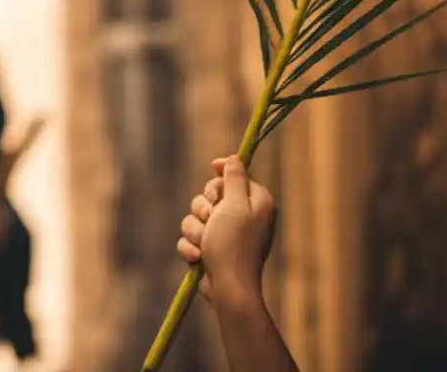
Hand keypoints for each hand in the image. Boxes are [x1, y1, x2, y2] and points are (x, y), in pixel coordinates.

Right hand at [176, 155, 275, 307]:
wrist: (228, 288)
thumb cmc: (234, 244)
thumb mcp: (235, 204)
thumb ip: (234, 178)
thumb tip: (234, 158)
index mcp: (256, 202)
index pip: (235, 175)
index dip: (221, 174)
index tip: (213, 169)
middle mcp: (242, 216)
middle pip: (210, 194)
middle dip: (203, 206)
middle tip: (211, 217)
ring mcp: (225, 234)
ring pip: (195, 217)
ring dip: (195, 230)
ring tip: (204, 244)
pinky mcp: (210, 249)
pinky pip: (190, 238)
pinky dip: (191, 247)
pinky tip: (199, 257)